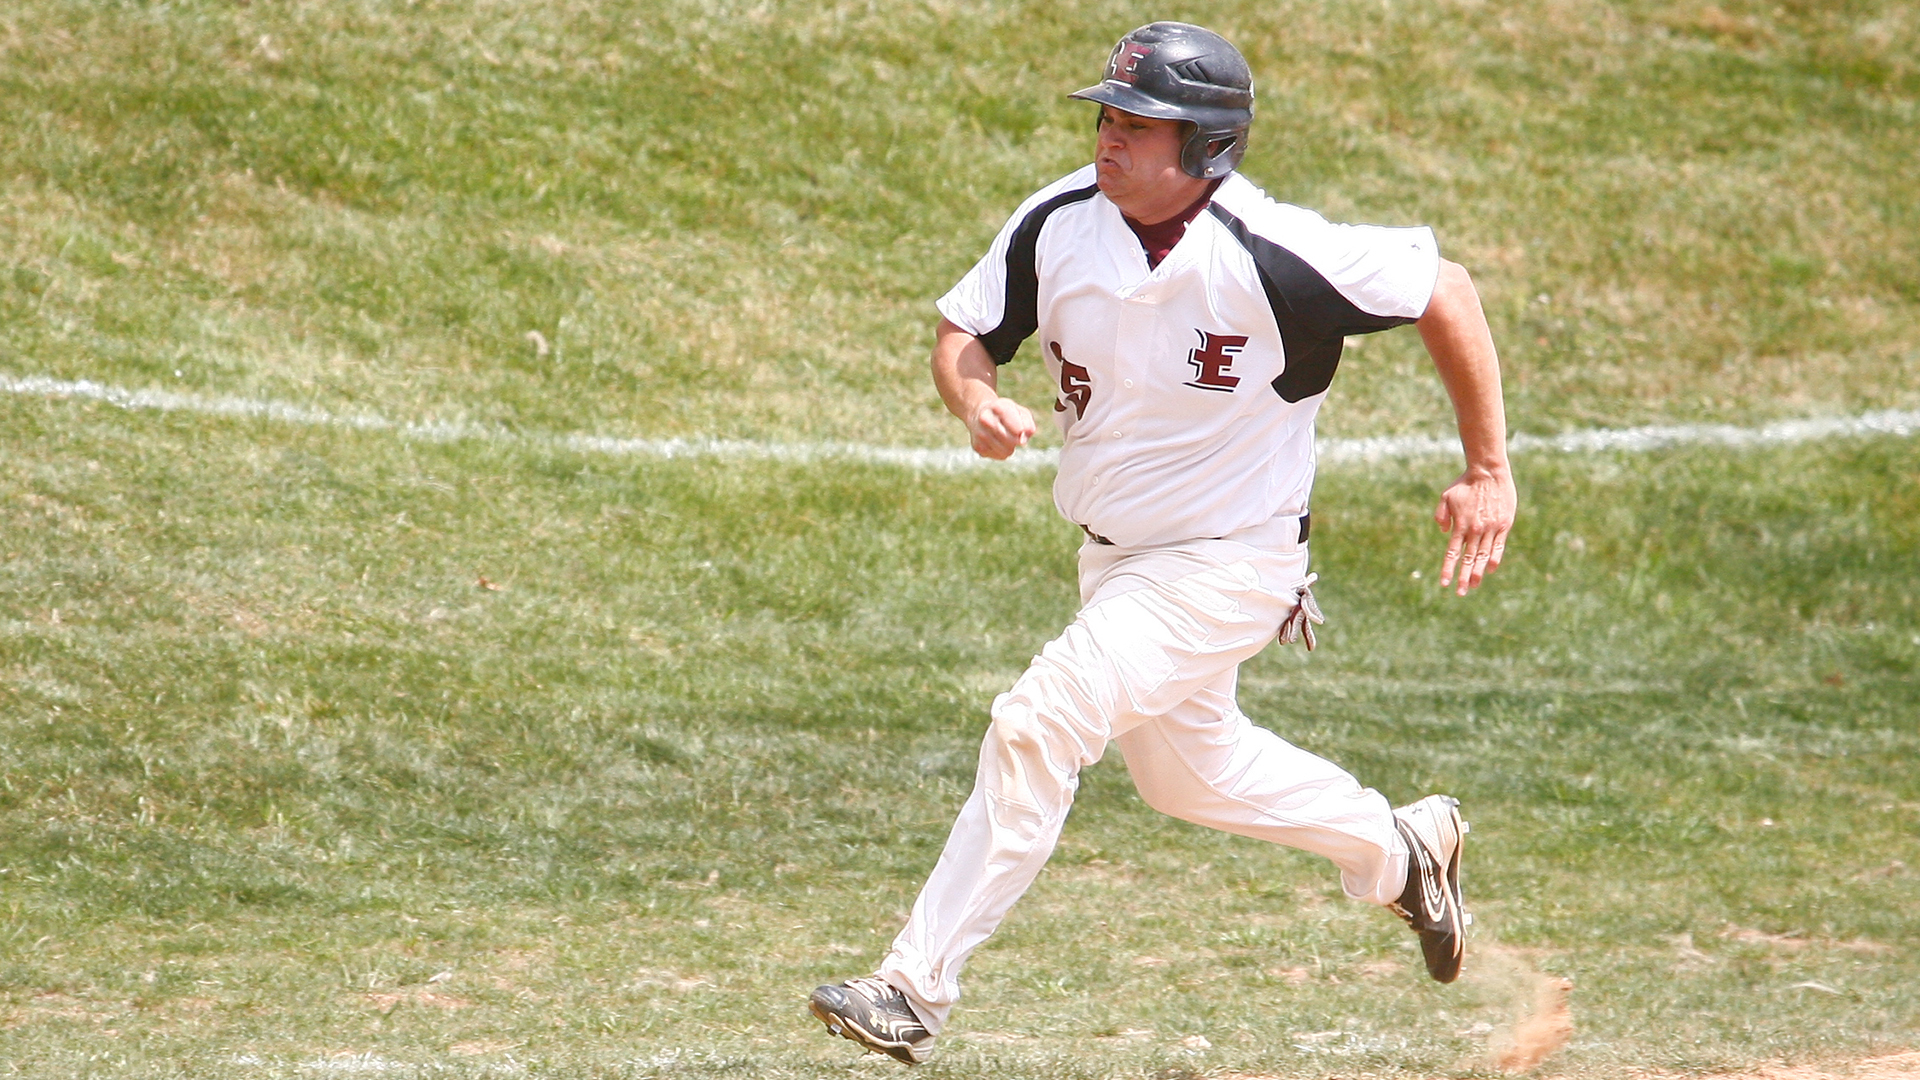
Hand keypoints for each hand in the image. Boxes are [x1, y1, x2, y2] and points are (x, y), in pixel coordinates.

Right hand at [966, 397, 1036, 459]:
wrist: (979, 413)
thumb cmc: (1005, 413)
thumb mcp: (1020, 411)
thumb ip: (1027, 423)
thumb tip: (1022, 440)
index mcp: (998, 407)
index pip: (1018, 429)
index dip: (1022, 431)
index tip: (1020, 428)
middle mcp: (986, 419)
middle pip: (1012, 441)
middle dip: (1017, 439)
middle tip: (1013, 433)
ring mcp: (980, 434)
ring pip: (1006, 451)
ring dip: (1010, 447)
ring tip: (1004, 437)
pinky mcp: (977, 447)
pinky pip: (1000, 456)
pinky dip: (1002, 452)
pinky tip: (997, 442)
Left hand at [1433, 464, 1515, 595]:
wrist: (1488, 472)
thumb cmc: (1465, 483)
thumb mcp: (1446, 497)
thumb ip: (1441, 515)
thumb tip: (1445, 532)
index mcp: (1460, 525)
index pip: (1453, 553)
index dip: (1448, 569)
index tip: (1444, 583)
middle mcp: (1475, 530)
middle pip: (1468, 559)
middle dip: (1464, 577)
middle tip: (1461, 593)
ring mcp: (1491, 528)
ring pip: (1483, 556)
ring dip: (1478, 572)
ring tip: (1473, 586)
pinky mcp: (1504, 525)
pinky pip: (1498, 546)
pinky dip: (1493, 559)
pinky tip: (1489, 569)